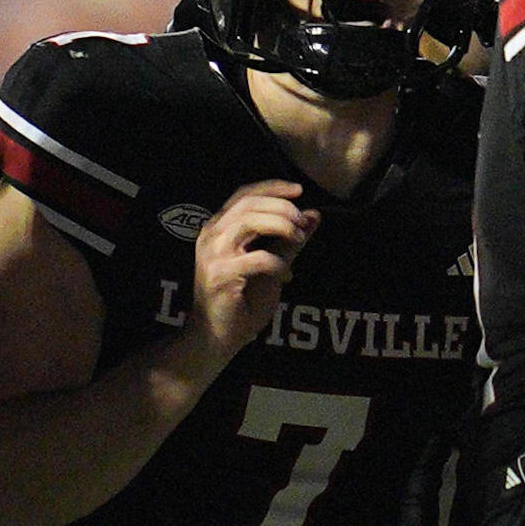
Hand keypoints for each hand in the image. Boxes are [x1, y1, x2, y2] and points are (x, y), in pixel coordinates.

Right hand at [176, 179, 315, 367]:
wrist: (216, 338)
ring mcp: (213, 254)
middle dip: (282, 207)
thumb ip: (289, 242)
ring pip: (249, 221)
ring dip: (280, 225)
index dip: (272, 187)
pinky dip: (278, 264)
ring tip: (298, 239)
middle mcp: (211, 236)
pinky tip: (286, 275)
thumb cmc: (240, 304)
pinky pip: (258, 258)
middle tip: (303, 221)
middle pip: (248, 203)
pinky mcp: (220, 275)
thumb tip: (313, 216)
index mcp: (218, 229)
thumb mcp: (271, 266)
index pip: (244, 194)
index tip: (299, 190)